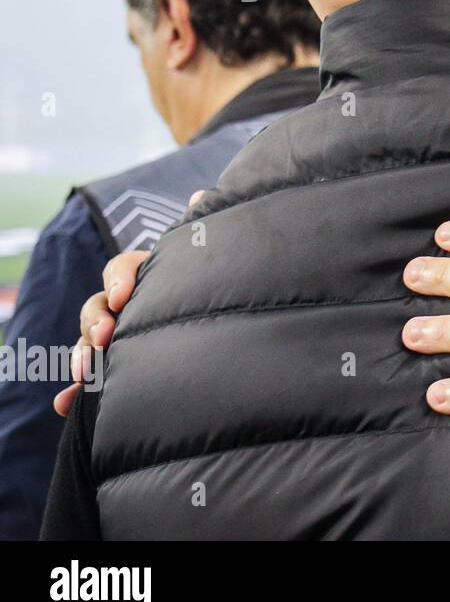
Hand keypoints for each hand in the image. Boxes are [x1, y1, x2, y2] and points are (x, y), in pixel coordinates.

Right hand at [51, 189, 201, 414]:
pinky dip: (75, 392)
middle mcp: (128, 304)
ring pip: (88, 341)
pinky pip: (92, 379)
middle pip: (96, 307)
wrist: (231, 317)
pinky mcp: (119, 366)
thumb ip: (204, 229)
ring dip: (81, 355)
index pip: (122, 269)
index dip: (118, 280)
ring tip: (84, 374)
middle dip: (94, 321)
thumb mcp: (212, 256)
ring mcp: (120, 335)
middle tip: (104, 336)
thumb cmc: (215, 281)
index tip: (124, 297)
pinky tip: (66, 405)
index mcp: (148, 274)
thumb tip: (202, 196)